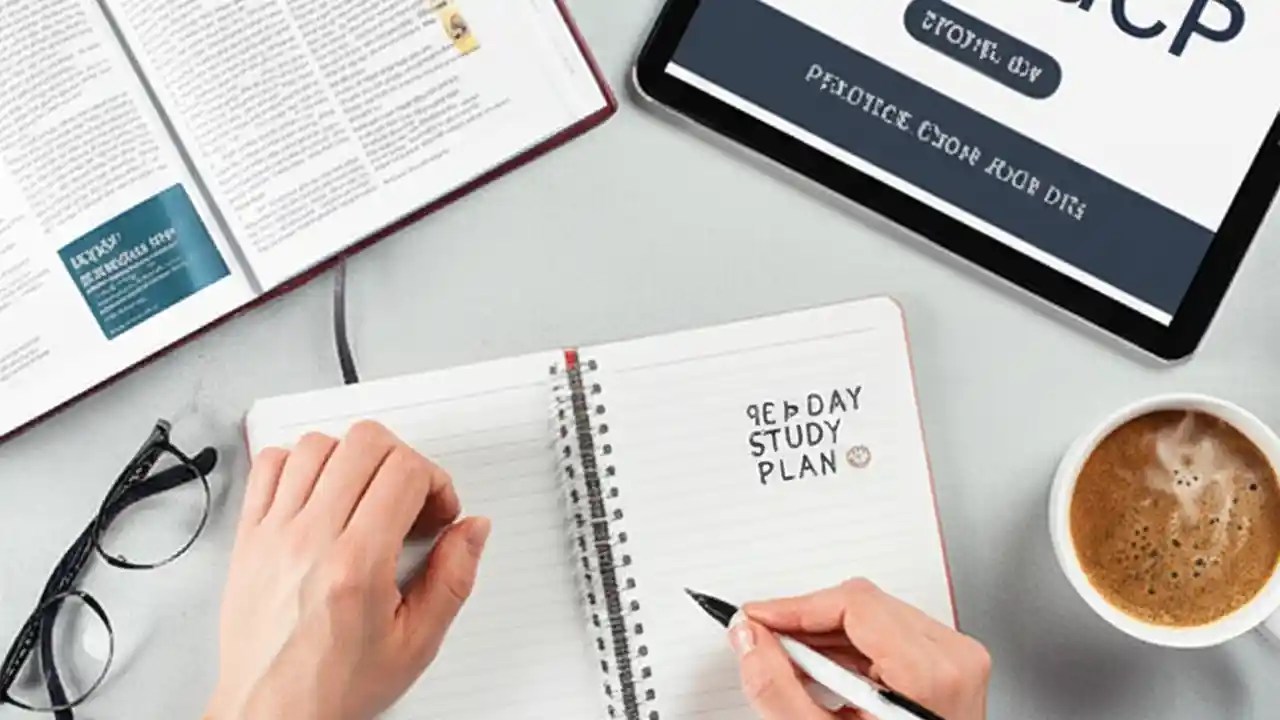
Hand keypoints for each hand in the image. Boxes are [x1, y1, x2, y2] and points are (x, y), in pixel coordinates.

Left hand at [204, 421, 489, 719]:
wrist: (272, 714)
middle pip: (364, 443)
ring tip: (366, 496)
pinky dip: (300, 463)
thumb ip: (452, 579)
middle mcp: (310, 539)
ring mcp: (273, 533)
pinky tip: (320, 493)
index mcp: (356, 564)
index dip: (436, 481)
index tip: (438, 513)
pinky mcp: (247, 536)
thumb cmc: (335, 687)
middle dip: (402, 460)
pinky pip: (270, 464)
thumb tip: (473, 529)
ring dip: (353, 459)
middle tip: (409, 500)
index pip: (405, 471)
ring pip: (318, 444)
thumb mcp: (416, 643)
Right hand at [730, 579, 989, 719]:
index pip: (854, 604)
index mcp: (930, 673)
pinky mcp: (948, 665)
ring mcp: (955, 659)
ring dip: (825, 637)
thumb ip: (778, 689)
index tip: (758, 619)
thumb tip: (750, 640)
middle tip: (764, 641)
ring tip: (791, 665)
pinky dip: (849, 649)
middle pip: (863, 605)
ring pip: (874, 615)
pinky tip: (823, 673)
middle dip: (806, 622)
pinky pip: (890, 634)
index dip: (795, 608)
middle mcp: (953, 657)